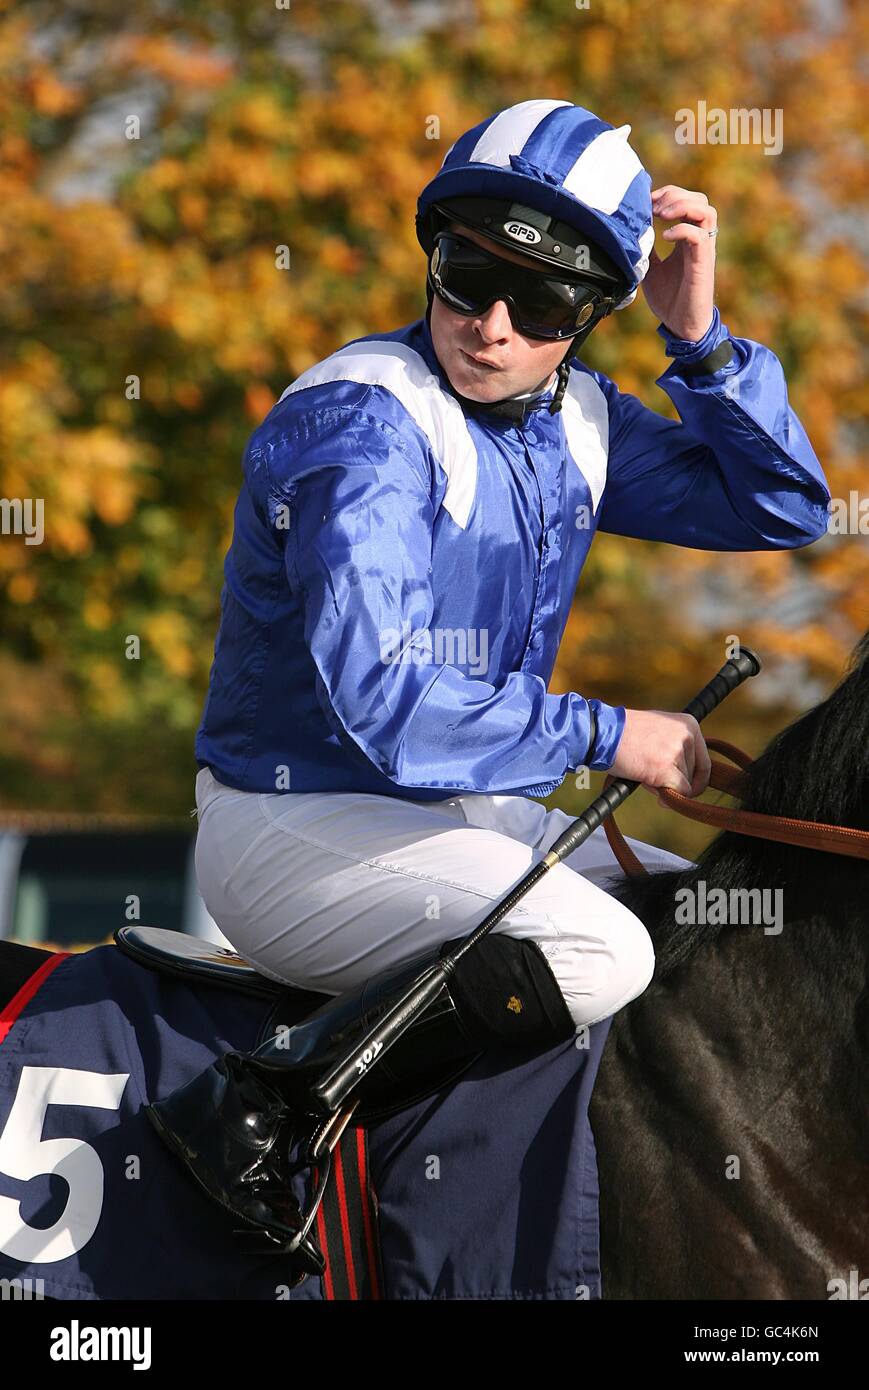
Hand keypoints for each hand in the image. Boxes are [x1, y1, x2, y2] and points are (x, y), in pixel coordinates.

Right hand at [608, 709, 710, 798]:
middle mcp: (688, 735)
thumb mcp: (659, 730)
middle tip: (653, 775)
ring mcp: (677, 752)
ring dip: (665, 786)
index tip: (684, 787)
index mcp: (689, 724)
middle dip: (675, 782)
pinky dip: (667, 798)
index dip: (694, 779)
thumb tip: (689, 777)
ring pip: (685, 785)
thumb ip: (676, 746)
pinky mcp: (666, 768)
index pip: (703, 761)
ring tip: (643, 771)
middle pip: (694, 775)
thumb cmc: (625, 734)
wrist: (602, 733)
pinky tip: (651, 789)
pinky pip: (678, 794)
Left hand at [641, 185, 717, 341]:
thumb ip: (645, 250)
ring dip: (681, 206)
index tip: (647, 202)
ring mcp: (703, 250)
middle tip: (653, 207)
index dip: (668, 195)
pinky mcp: (703, 263)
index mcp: (688, 239)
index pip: (687, 202)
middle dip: (674, 194)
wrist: (682, 326)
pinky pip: (699, 235)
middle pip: (699, 199)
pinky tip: (665, 237)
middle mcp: (699, 240)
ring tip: (661, 215)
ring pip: (706, 210)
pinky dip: (682, 229)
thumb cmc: (670, 299)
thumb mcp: (650, 269)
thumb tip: (629, 234)